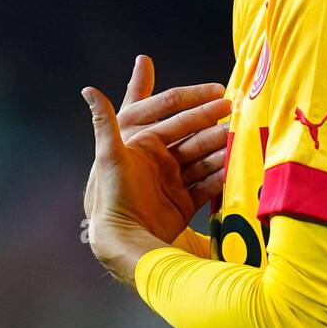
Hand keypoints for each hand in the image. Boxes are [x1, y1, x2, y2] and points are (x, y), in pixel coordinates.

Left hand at [84, 55, 230, 222]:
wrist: (123, 237)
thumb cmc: (112, 193)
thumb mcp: (108, 154)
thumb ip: (105, 121)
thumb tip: (89, 89)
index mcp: (145, 142)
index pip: (174, 113)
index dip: (196, 100)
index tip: (219, 91)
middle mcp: (161, 158)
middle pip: (193, 135)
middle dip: (213, 125)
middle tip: (236, 115)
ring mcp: (174, 180)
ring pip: (203, 158)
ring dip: (220, 148)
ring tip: (238, 140)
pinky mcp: (185, 201)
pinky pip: (207, 184)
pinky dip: (220, 176)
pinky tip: (234, 167)